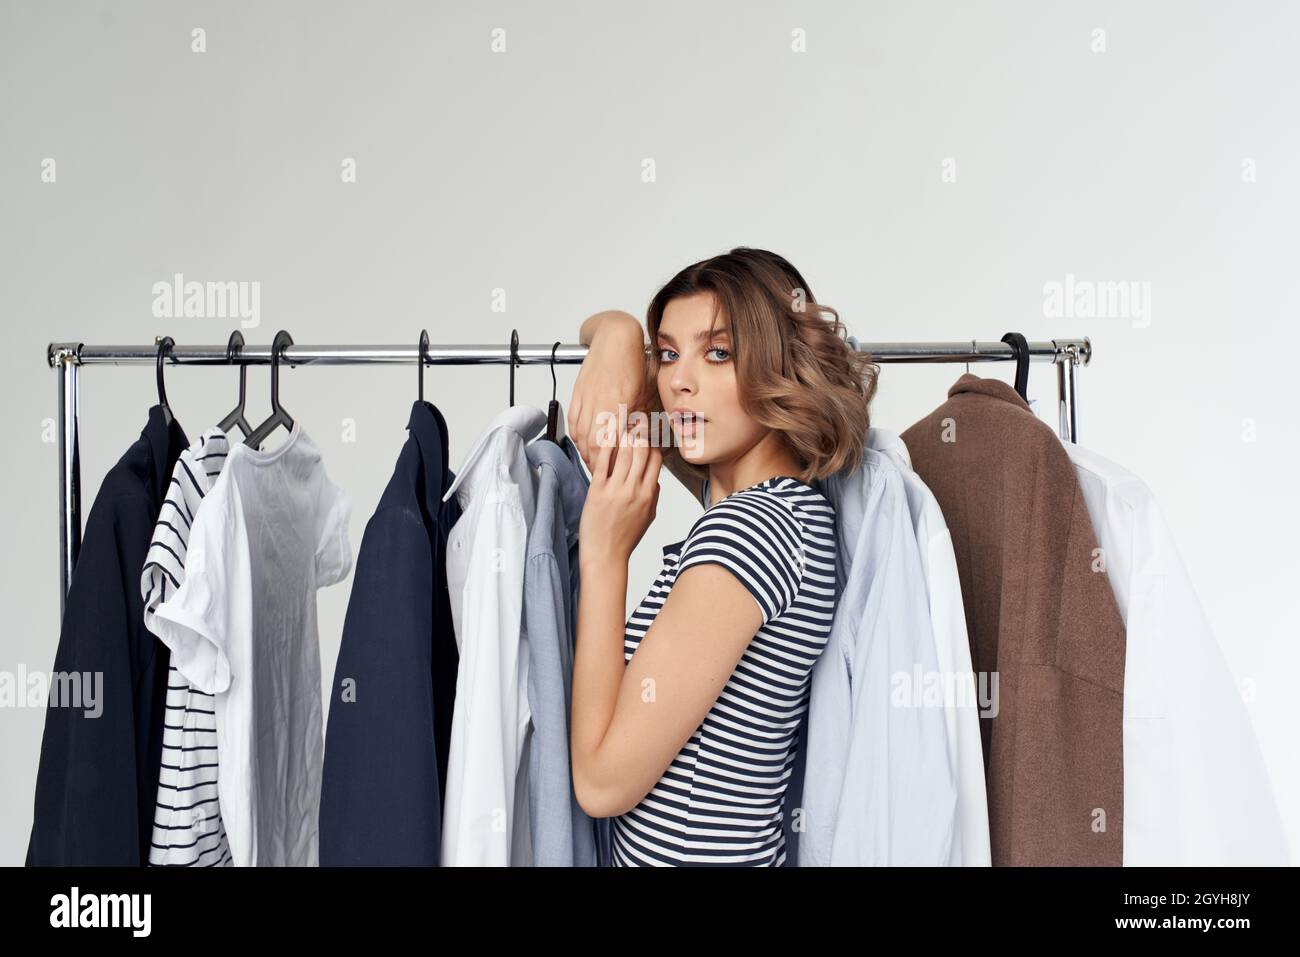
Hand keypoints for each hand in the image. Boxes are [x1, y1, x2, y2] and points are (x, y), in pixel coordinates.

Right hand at [570, 313, 647, 473]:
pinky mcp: (577, 396)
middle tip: (604, 474)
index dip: (611, 464)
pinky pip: (573, 423)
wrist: (614, 340)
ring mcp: (585, 402)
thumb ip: (639, 420)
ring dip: (586, 453)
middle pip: (593, 447)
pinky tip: (583, 443)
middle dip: (597, 464)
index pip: (610, 447)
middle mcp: (599, 408)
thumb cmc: (631, 365)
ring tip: (593, 463)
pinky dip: (577, 437)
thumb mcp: (643, 395)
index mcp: (618, 409)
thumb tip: (641, 441)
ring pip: (581, 437)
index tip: (616, 474)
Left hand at [579, 418, 661, 565]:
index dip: (653, 442)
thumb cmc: (624, 539)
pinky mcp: (597, 492)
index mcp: (648, 494)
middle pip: (641, 452)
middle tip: (637, 417)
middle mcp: (634, 490)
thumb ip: (653, 496)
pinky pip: (602, 463)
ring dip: (623, 434)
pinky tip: (605, 434)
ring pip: (623, 454)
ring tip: (622, 420)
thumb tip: (654, 479)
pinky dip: (605, 446)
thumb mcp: (648, 517)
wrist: (606, 556)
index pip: (655, 460)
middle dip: (640, 432)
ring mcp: (615, 490)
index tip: (649, 431)